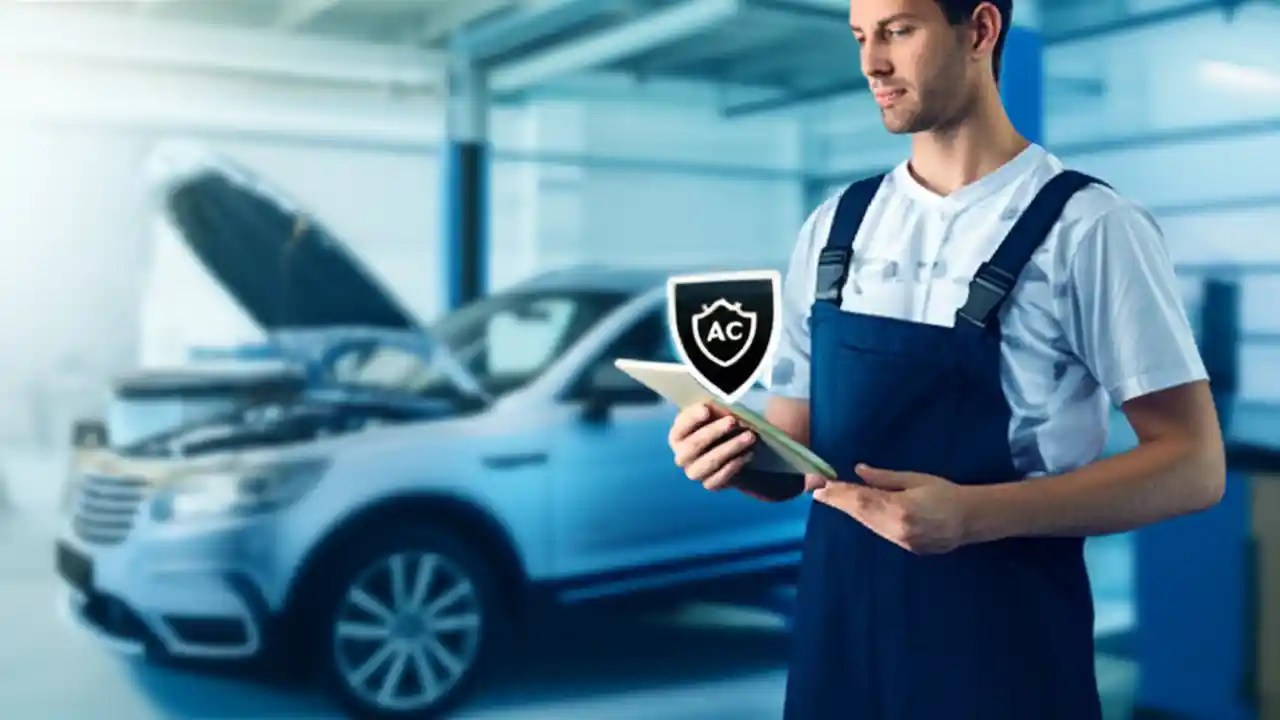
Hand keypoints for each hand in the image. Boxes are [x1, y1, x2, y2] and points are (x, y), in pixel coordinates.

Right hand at [668, 403, 756, 490]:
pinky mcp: (709, 484)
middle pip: (693, 445)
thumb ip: (714, 407)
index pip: (680, 427)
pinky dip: (735, 465)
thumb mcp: (715, 413)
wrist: (733, 452)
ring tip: (749, 436)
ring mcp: (694, 472)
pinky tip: (748, 453)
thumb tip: (724, 400)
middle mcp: (681, 456)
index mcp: (677, 435)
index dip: (692, 418)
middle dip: (714, 431)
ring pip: (709, 462)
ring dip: (730, 448)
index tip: (706, 409)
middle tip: (733, 420)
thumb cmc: (720, 426)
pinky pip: (720, 478)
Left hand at [812, 463, 970, 553]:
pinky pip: (879, 532)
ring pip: (867, 525)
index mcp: (900, 508)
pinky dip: (865, 521)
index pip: (861, 500)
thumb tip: (858, 471)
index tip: (821, 488)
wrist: (972, 520)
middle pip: (860, 514)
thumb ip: (884, 478)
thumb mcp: (916, 479)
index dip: (839, 494)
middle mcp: (896, 528)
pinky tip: (856, 512)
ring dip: (849, 512)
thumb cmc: (946, 494)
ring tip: (832, 500)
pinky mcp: (905, 547)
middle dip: (839, 503)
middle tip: (819, 492)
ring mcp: (901, 541)